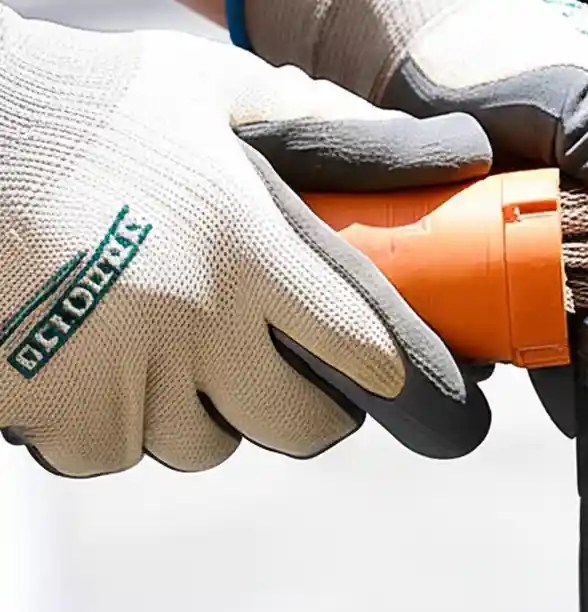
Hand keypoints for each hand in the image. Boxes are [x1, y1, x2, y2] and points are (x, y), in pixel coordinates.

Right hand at [0, 7, 493, 476]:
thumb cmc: (87, 107)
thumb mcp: (211, 92)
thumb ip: (326, 128)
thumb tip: (445, 154)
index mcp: (250, 249)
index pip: (371, 354)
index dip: (418, 394)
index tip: (448, 413)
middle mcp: (194, 325)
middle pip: (299, 427)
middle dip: (308, 407)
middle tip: (288, 365)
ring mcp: (118, 376)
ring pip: (203, 444)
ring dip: (202, 409)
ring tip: (165, 334)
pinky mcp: (49, 412)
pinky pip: (114, 452)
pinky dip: (115, 421)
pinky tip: (93, 353)